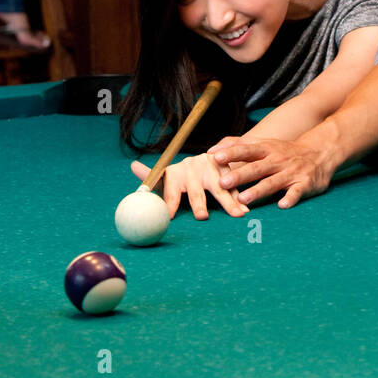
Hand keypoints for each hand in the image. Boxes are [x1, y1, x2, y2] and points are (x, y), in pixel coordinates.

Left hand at [130, 154, 248, 219]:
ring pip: (219, 187)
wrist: (208, 159)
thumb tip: (132, 166)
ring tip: (235, 215)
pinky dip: (240, 198)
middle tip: (202, 217)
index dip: (171, 203)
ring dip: (227, 202)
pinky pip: (233, 186)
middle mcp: (193, 169)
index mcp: (175, 173)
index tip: (171, 216)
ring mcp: (211, 168)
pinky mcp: (226, 168)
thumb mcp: (166, 176)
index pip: (171, 190)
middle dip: (199, 203)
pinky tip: (245, 209)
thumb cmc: (182, 176)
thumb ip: (151, 177)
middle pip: (195, 190)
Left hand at [207, 136, 334, 208]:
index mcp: (266, 149)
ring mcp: (291, 172)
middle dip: (240, 175)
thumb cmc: (284, 151)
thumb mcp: (263, 143)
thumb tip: (212, 150)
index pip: (246, 150)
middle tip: (223, 182)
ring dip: (258, 190)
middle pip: (256, 168)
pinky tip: (282, 205)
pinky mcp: (304, 184)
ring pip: (272, 182)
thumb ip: (238, 145)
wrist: (319, 152)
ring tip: (243, 199)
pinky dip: (290, 198)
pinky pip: (296, 192)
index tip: (215, 157)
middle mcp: (277, 160)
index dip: (231, 153)